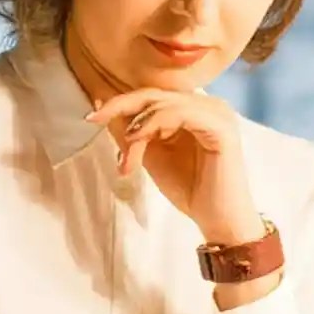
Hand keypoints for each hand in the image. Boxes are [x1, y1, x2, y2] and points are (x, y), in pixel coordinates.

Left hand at [86, 89, 263, 244]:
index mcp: (195, 108)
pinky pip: (181, 112)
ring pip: (164, 103)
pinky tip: (138, 138)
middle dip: (121, 108)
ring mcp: (218, 113)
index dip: (120, 102)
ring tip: (128, 157)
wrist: (217, 220)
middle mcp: (209, 104)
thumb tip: (102, 101)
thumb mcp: (151, 155)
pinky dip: (155, 122)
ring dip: (137, 127)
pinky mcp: (222, 127)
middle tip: (94, 120)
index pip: (152, 95)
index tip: (91, 116)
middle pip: (155, 94)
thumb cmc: (189, 189)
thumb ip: (131, 131)